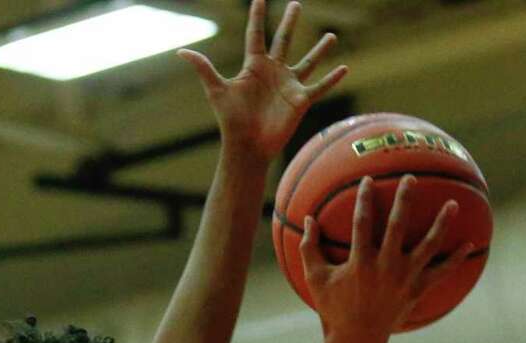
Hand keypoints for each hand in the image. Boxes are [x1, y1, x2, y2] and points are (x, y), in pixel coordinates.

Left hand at [180, 1, 346, 162]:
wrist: (248, 146)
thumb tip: (181, 51)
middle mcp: (273, 71)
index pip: (256, 34)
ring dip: (319, 49)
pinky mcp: (300, 100)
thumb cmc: (231, 121)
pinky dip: (332, 79)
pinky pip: (319, 87)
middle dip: (290, 22)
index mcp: (254, 65)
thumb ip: (204, 68)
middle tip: (296, 3)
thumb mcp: (217, 90)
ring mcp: (289, 85)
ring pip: (307, 61)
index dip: (257, 16)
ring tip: (331, 36)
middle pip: (284, 40)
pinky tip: (344, 68)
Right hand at [301, 175, 474, 342]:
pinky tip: (469, 244)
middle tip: (411, 178)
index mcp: (360, 262)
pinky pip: (441, 273)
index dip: (365, 199)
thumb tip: (307, 219)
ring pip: (427, 246)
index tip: (368, 180)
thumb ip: (309, 247)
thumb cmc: (333, 310)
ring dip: (441, 224)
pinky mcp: (416, 291)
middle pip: (398, 225)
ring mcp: (404, 279)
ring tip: (453, 203)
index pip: (362, 222)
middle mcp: (385, 267)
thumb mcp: (316, 279)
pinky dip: (455, 259)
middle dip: (404, 199)